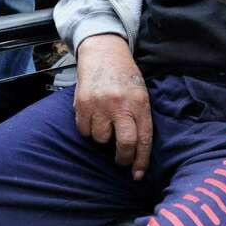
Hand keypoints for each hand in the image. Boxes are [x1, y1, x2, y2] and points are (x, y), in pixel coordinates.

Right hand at [75, 34, 151, 179]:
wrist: (103, 51)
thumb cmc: (124, 75)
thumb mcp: (140, 93)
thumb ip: (139, 118)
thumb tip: (137, 151)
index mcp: (139, 103)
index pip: (143, 139)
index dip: (141, 161)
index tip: (138, 175)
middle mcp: (120, 104)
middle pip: (124, 144)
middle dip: (123, 158)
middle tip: (122, 159)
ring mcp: (100, 104)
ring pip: (101, 139)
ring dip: (103, 137)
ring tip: (106, 123)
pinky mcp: (82, 104)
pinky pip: (84, 130)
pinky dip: (89, 128)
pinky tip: (94, 116)